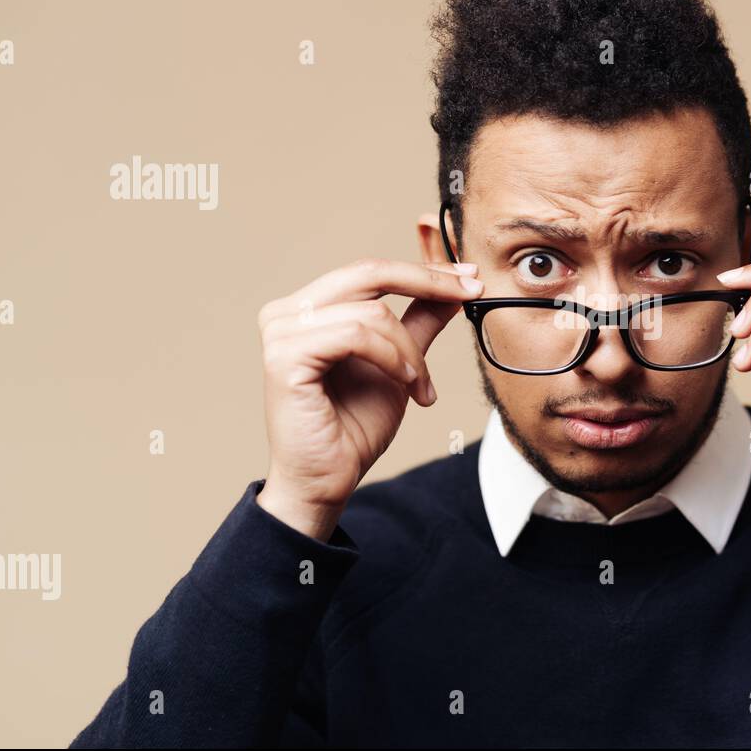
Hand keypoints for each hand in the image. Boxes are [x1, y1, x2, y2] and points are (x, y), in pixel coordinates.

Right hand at [254, 258, 482, 539]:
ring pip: (371, 311)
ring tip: (420, 384)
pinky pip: (355, 335)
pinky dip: (391, 357)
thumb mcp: (400, 363)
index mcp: (308, 308)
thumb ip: (418, 322)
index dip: (423, 270)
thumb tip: (452, 286)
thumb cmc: (354, 426)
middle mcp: (288, 312)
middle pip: (368, 272)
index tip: (469, 276)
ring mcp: (282, 332)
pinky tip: (405, 383)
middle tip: (468, 293)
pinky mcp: (285, 358)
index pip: (370, 271)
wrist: (328, 479)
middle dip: (427, 282)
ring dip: (409, 349)